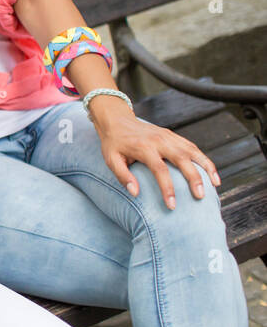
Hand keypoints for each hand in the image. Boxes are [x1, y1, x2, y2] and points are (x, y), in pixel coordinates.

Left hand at [92, 101, 219, 208]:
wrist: (117, 120)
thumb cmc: (114, 143)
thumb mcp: (111, 159)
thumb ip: (122, 175)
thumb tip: (135, 193)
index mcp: (144, 147)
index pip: (160, 170)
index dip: (167, 189)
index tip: (172, 206)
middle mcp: (160, 141)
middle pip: (182, 159)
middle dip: (193, 178)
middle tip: (200, 197)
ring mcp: (169, 136)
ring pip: (193, 151)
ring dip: (206, 167)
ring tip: (215, 185)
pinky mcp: (174, 136)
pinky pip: (192, 147)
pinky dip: (204, 159)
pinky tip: (211, 173)